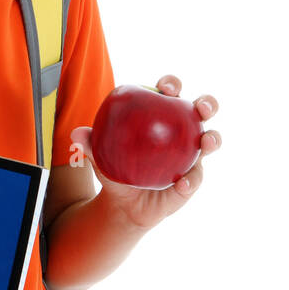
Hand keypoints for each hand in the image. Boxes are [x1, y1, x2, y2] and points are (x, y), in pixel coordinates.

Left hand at [71, 74, 220, 230]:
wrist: (123, 205)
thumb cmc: (115, 170)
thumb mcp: (100, 157)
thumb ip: (91, 144)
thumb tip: (76, 134)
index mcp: (161, 116)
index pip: (170, 94)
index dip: (172, 85)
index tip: (167, 88)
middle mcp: (182, 132)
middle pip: (201, 112)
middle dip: (207, 103)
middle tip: (201, 107)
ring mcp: (191, 155)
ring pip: (210, 142)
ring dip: (212, 138)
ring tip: (206, 141)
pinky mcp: (193, 180)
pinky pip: (195, 178)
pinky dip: (190, 180)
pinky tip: (182, 183)